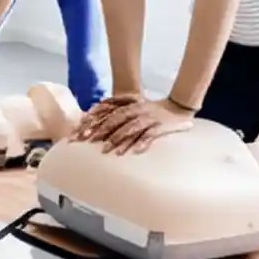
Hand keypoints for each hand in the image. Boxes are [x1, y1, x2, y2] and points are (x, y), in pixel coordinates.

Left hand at [73, 97, 193, 154]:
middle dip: (102, 131)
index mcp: (129, 107)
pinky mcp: (160, 127)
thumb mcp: (135, 108)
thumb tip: (96, 121)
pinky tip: (135, 151)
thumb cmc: (152, 111)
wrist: (177, 107)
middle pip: (116, 121)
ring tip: (108, 150)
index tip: (82, 132)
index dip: (94, 122)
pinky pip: (149, 135)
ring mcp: (148, 119)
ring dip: (118, 139)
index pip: (108, 114)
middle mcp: (136, 111)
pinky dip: (142, 143)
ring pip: (130, 128)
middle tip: (90, 142)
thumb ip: (119, 114)